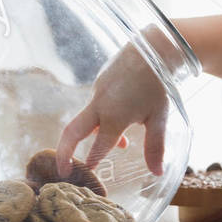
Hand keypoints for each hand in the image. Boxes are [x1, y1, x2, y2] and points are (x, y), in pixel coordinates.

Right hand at [56, 42, 169, 176]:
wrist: (154, 47)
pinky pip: (94, 106)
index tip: (87, 175)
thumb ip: (155, 146)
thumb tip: (157, 172)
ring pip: (86, 119)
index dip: (92, 162)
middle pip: (72, 133)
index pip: (98, 147)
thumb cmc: (159, 84)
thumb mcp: (159, 118)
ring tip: (118, 144)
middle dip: (63, 153)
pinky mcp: (99, 82)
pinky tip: (121, 118)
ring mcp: (96, 92)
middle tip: (62, 171)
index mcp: (113, 117)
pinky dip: (102, 118)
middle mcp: (99, 105)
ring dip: (93, 134)